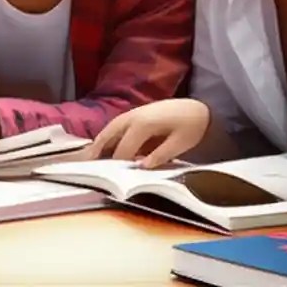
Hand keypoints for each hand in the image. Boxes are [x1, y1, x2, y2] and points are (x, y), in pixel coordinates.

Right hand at [81, 99, 210, 167]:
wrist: (200, 108)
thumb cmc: (193, 126)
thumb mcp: (181, 143)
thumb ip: (161, 155)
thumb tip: (142, 167)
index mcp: (143, 125)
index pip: (124, 149)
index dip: (118, 164)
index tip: (112, 177)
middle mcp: (133, 117)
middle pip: (109, 135)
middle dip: (98, 150)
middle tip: (87, 165)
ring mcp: (132, 113)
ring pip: (109, 129)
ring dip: (99, 142)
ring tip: (89, 156)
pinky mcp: (135, 114)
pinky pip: (115, 126)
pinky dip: (106, 135)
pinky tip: (103, 145)